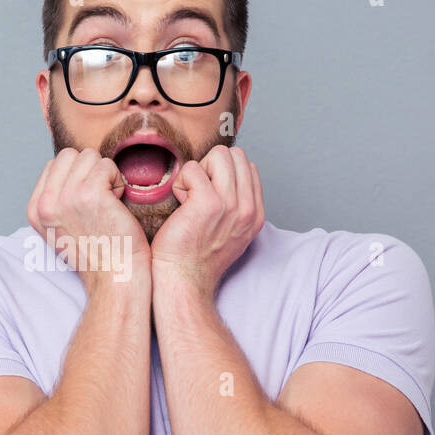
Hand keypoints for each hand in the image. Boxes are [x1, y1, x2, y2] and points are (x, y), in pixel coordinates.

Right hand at [27, 147, 150, 292]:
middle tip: (101, 199)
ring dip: (105, 175)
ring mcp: (66, 198)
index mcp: (35, 210)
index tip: (87, 204)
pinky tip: (118, 203)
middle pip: (69, 155)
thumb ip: (56, 200)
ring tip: (109, 203)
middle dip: (89, 170)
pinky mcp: (90, 194)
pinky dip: (118, 180)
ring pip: (89, 156)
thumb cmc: (98, 254)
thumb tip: (69, 169)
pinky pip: (107, 165)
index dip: (77, 177)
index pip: (54, 165)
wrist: (116, 279)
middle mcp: (45, 204)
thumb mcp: (61, 228)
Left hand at [149, 145, 264, 298]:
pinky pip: (193, 168)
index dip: (223, 173)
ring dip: (198, 171)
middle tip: (197, 193)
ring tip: (189, 196)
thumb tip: (225, 177)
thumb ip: (236, 206)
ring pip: (219, 154)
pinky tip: (180, 204)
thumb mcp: (230, 233)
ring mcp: (230, 205)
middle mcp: (247, 209)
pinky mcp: (207, 203)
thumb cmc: (195, 257)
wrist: (182, 281)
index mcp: (255, 215)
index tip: (208, 195)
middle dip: (211, 166)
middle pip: (235, 155)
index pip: (248, 167)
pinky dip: (181, 182)